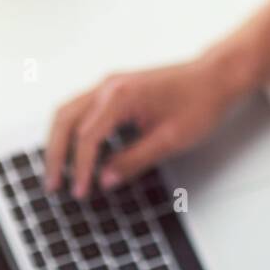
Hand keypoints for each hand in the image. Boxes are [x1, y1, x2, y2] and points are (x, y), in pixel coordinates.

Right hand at [43, 51, 249, 198]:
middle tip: (53, 184)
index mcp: (120, 96)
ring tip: (58, 171)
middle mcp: (109, 85)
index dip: (80, 169)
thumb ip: (133, 161)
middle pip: (66, 120)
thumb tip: (105, 180)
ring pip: (69, 111)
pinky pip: (83, 107)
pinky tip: (76, 151)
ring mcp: (111, 83)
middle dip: (55, 154)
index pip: (87, 137)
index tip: (79, 193)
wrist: (217, 76)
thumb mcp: (170, 140)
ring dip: (59, 140)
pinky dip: (73, 129)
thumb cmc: (200, 102)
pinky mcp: (117, 88)